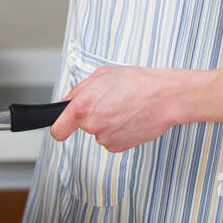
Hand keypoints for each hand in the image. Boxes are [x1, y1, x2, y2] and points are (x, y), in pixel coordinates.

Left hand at [49, 65, 192, 152]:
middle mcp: (92, 125)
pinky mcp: (119, 147)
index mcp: (83, 106)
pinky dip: (119, 131)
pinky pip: (112, 140)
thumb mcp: (102, 75)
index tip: (62, 126)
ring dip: (107, 123)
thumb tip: (66, 103)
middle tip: (110, 102)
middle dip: (92, 116)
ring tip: (124, 108)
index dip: (59, 127)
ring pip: (99, 133)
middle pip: (83, 126)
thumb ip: (79, 90)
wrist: (164, 97)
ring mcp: (106, 138)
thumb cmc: (137, 82)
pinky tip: (130, 118)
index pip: (57, 130)